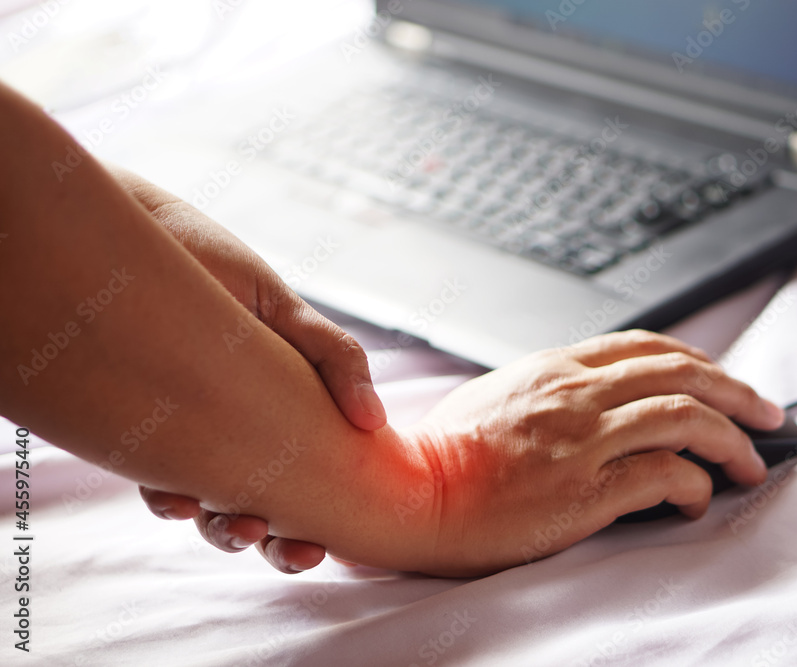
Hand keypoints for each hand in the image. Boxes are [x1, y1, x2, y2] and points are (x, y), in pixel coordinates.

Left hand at [108, 165, 381, 571]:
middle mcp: (226, 430)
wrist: (128, 231)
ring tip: (243, 524)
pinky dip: (171, 499)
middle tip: (296, 549)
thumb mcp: (284, 309)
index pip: (296, 480)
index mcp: (272, 409)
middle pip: (254, 510)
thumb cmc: (209, 266)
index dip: (312, 522)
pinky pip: (152, 481)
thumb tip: (376, 423)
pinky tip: (183, 494)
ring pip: (204, 511)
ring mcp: (179, 435)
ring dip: (225, 532)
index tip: (327, 543)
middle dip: (276, 545)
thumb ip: (335, 358)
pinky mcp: (132, 428)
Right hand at [387, 330, 784, 576]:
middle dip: (738, 391)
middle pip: (681, 372)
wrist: (409, 492)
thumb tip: (597, 401)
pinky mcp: (584, 489)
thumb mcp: (499, 396)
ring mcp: (582, 438)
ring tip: (753, 461)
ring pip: (686, 416)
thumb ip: (551, 389)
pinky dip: (696, 484)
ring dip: (733, 438)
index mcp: (556, 368)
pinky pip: (665, 475)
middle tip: (770, 414)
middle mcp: (576, 393)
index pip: (647, 346)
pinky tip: (699, 499)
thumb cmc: (445, 452)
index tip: (724, 381)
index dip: (698, 361)